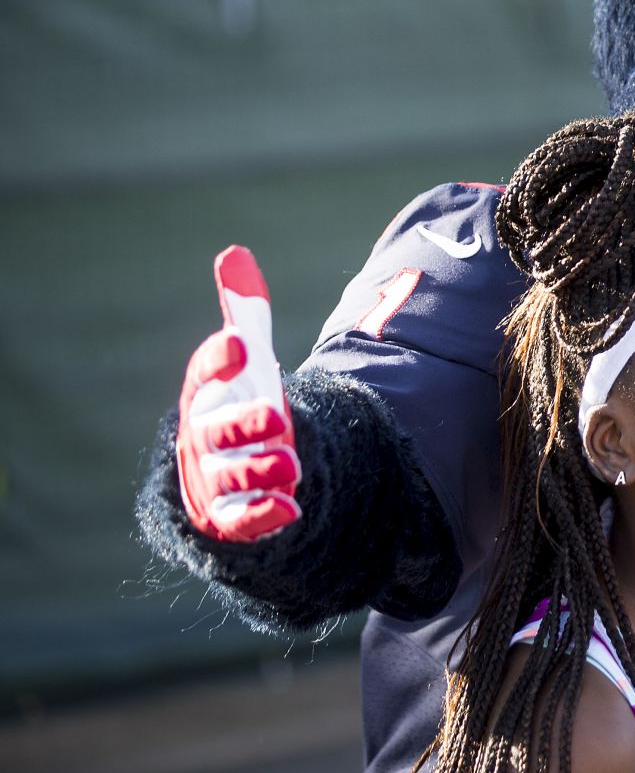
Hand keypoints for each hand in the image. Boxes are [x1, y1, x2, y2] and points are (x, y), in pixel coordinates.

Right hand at [175, 247, 301, 540]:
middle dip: (242, 425)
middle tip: (278, 416)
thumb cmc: (238, 399)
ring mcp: (215, 476)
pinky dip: (262, 515)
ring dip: (258, 471)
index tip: (239, 342)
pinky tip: (291, 509)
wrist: (237, 460)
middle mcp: (204, 435)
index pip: (204, 373)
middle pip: (216, 431)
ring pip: (231, 476)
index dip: (218, 358)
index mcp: (206, 394)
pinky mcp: (230, 514)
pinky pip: (243, 519)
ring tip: (291, 465)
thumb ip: (244, 311)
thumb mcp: (247, 357)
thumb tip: (234, 253)